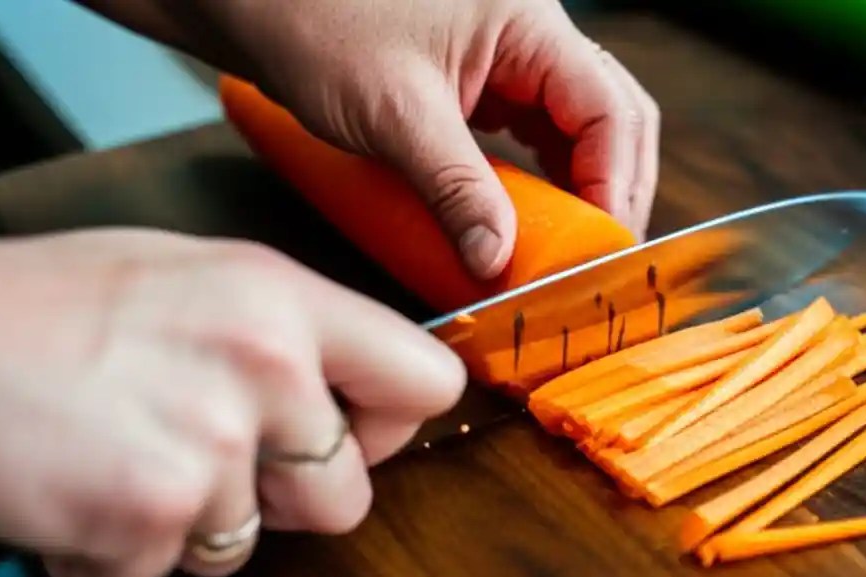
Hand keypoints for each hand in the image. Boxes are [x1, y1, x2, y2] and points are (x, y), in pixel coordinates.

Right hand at [0, 231, 464, 576]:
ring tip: (122, 451)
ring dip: (187, 522)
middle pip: (347, 498)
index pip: (425, 382)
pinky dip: (116, 551)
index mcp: (283, 301)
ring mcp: (210, 448)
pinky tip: (79, 484)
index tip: (352, 430)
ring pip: (248, 544)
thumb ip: (288, 330)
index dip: (391, 423)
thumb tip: (353, 386)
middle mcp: (265, 369)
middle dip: (282, 499)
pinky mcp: (148, 515)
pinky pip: (164, 572)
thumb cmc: (46, 304)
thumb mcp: (195, 275)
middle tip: (207, 455)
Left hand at [76, 0, 660, 277]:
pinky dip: (537, 182)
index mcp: (529, 25)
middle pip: (610, 119)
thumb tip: (500, 261)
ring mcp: (505, 59)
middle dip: (610, 191)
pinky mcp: (476, 82)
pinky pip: (531, 134)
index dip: (615, 186)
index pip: (610, 111)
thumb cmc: (312, 20)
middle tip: (594, 259)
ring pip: (575, 129)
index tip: (599, 251)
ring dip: (578, 190)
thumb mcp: (394, 116)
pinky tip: (524, 221)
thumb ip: (457, 190)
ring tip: (566, 251)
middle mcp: (529, 37)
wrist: (250, 0)